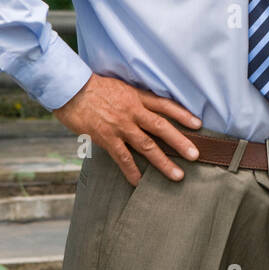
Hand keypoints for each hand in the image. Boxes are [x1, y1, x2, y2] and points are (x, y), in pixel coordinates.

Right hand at [53, 72, 202, 187]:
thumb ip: (135, 99)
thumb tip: (148, 109)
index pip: (165, 105)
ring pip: (147, 146)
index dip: (183, 114)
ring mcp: (120, 126)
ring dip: (163, 162)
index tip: (198, 124)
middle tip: (195, 155)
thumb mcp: (120, 87)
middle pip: (162, 127)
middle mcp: (132, 111)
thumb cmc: (94, 87)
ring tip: (177, 175)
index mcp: (137, 97)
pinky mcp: (106, 138)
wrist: (70, 88)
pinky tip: (139, 182)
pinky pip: (122, 157)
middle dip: (180, 142)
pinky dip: (131, 171)